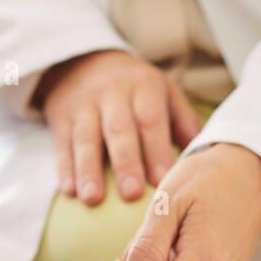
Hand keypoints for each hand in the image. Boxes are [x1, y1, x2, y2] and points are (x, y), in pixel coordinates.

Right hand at [33, 49, 203, 204]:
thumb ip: (182, 120)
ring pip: (86, 139)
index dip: (156, 150)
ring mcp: (83, 105)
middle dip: (125, 163)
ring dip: (88, 170)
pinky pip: (62, 143)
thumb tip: (200, 156)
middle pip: (118, 130)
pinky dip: (64, 168)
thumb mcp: (162, 90)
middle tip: (131, 194)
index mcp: (143, 86)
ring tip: (92, 199)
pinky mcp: (60, 117)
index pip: (150, 119)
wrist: (83, 61)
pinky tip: (69, 190)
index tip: (161, 180)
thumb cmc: (134, 88)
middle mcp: (112, 93)